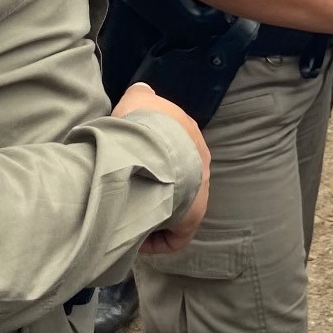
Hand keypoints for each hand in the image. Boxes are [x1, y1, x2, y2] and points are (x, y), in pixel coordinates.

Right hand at [118, 82, 209, 254]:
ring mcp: (199, 192)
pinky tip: (139, 240)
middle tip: (132, 196)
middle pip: (178, 181)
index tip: (133, 169)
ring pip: (177, 207)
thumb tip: (141, 93)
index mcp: (190, 136)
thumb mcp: (137, 99)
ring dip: (156, 213)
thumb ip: (140, 97)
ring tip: (132, 218)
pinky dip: (157, 239)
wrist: (151, 145)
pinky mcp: (192, 219)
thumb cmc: (142, 122)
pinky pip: (175, 234)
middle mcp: (200, 164)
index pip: (174, 151)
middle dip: (156, 189)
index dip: (152, 160)